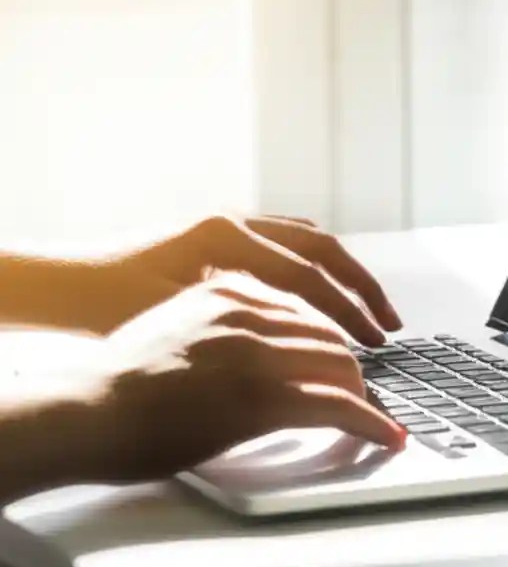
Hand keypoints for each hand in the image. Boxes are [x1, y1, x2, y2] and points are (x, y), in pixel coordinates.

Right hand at [80, 271, 406, 482]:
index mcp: (229, 290)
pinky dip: (368, 422)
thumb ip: (224, 321)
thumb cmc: (122, 381)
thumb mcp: (177, 323)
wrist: (87, 410)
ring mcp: (256, 352)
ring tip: (374, 417)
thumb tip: (259, 341)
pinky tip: (384, 435)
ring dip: (363, 394)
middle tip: (365, 392)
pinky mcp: (262, 396)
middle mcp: (248, 311)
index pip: (306, 303)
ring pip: (340, 364)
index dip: (334, 334)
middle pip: (330, 333)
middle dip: (352, 366)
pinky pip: (336, 405)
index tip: (347, 353)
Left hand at [91, 215, 400, 344]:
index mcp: (226, 236)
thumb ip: (246, 320)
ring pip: (306, 239)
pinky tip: (322, 285)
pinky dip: (312, 264)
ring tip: (367, 307)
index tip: (375, 342)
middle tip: (389, 325)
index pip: (309, 275)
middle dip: (360, 287)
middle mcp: (233, 221)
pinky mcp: (219, 239)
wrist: (60, 285)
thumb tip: (307, 345)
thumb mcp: (179, 317)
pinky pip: (284, 241)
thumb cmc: (105, 307)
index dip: (348, 311)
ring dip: (341, 273)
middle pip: (321, 248)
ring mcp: (228, 224)